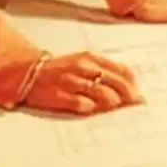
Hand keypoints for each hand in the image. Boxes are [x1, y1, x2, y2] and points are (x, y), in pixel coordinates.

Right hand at [24, 51, 142, 115]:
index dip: (132, 84)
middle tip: (132, 104)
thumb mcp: (84, 62)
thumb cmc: (61, 70)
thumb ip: (105, 70)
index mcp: (90, 58)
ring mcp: (71, 82)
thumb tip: (130, 84)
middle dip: (127, 95)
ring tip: (111, 107)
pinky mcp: (61, 96)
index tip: (137, 93)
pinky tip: (90, 108)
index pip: (120, 70)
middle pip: (115, 83)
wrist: (29, 73)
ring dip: (111, 103)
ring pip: (102, 94)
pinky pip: (83, 105)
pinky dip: (90, 108)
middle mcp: (82, 68)